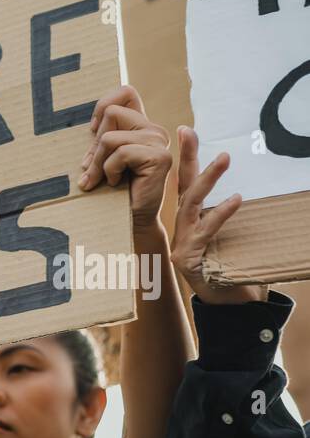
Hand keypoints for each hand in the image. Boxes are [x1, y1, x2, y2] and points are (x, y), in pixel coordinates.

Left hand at [79, 86, 171, 231]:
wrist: (131, 220)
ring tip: (103, 180)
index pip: (125, 92)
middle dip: (94, 145)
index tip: (93, 131)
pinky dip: (110, 170)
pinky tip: (117, 182)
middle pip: (111, 114)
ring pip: (110, 138)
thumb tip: (91, 126)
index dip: (103, 105)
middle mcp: (154, 130)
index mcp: (141, 126)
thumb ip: (103, 139)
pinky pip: (120, 153)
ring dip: (98, 163)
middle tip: (91, 170)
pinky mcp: (160, 157)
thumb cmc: (114, 191)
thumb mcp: (103, 159)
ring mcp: (160, 142)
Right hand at [170, 126, 262, 304]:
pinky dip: (220, 215)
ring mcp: (182, 246)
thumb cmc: (238, 271)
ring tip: (224, 158)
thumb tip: (254, 186)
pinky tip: (235, 199)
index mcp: (194, 223)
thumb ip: (236, 217)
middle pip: (183, 189)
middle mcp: (184, 231)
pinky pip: (204, 233)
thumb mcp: (238, 237)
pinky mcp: (188, 261)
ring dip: (207, 180)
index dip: (186, 157)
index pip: (187, 184)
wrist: (234, 308)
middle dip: (187, 159)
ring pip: (190, 206)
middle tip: (192, 133)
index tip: (185, 129)